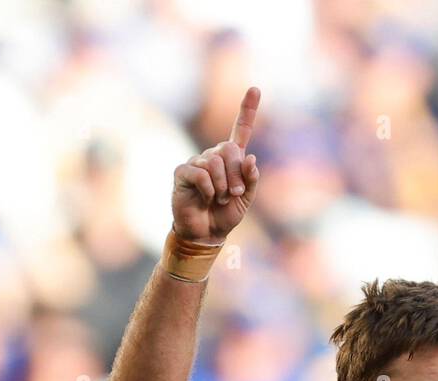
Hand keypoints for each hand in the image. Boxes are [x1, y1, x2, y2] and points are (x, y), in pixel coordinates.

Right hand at [171, 86, 260, 243]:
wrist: (205, 234)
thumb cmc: (224, 216)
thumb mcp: (246, 200)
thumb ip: (251, 179)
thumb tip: (249, 157)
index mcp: (231, 160)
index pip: (240, 130)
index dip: (247, 110)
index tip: (255, 88)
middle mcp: (213, 155)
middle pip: (229, 149)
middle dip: (236, 176)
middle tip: (233, 194)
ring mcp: (197, 162)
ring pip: (215, 163)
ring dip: (223, 186)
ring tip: (218, 199)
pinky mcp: (183, 172)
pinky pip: (201, 174)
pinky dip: (208, 190)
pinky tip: (205, 198)